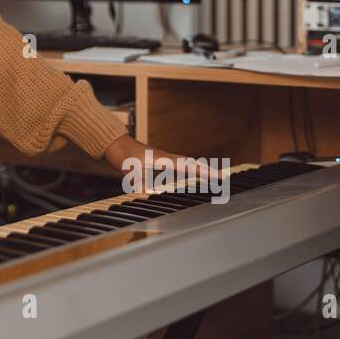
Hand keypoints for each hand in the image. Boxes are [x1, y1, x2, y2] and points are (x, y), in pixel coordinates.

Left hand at [102, 134, 219, 183]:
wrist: (116, 144)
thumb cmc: (123, 156)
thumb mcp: (129, 171)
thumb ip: (138, 182)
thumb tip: (145, 195)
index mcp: (163, 159)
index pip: (188, 166)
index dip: (203, 172)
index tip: (217, 176)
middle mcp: (167, 157)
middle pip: (192, 163)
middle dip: (208, 170)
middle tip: (223, 178)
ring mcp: (165, 157)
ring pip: (188, 162)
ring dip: (201, 168)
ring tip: (214, 175)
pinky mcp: (161, 159)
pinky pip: (181, 163)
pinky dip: (190, 167)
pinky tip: (193, 171)